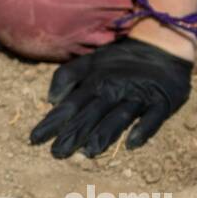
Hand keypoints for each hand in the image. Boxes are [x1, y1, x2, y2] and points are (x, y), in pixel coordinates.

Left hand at [29, 35, 191, 158]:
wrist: (161, 44)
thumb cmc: (120, 60)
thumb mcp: (90, 62)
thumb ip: (67, 76)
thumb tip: (50, 100)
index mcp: (95, 82)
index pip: (70, 105)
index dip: (53, 122)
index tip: (34, 139)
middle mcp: (114, 89)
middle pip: (91, 114)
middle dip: (74, 133)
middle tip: (57, 152)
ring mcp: (138, 96)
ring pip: (119, 117)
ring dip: (104, 133)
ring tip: (90, 151)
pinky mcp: (161, 101)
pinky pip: (153, 117)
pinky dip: (144, 130)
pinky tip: (132, 144)